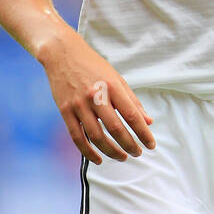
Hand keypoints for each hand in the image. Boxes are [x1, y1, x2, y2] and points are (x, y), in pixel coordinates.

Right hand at [39, 32, 155, 163]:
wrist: (63, 54)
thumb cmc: (93, 66)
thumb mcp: (117, 78)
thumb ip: (132, 101)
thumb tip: (148, 122)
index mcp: (112, 86)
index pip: (132, 115)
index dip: (143, 133)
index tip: (151, 145)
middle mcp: (95, 96)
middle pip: (115, 128)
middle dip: (129, 145)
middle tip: (138, 153)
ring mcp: (78, 104)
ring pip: (97, 136)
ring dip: (111, 151)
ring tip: (122, 157)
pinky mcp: (65, 111)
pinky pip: (77, 137)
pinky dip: (88, 151)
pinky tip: (99, 159)